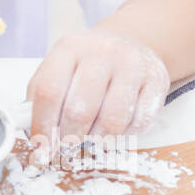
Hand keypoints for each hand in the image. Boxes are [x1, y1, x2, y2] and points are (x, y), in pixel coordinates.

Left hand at [25, 28, 169, 164]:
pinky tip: (117, 130)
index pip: (48, 91)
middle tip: (68, 148)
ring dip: (98, 141)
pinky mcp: (157, 80)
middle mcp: (101, 52)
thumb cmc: (87, 67)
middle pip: (79, 110)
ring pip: (112, 121)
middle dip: (70, 139)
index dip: (42, 127)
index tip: (41, 150)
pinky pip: (140, 122)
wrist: (130, 44)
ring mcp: (132, 64)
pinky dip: (126, 136)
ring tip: (92, 140)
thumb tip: (36, 142)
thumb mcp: (59, 70)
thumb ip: (41, 100)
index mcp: (69, 48)